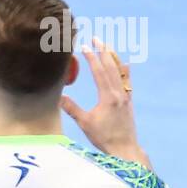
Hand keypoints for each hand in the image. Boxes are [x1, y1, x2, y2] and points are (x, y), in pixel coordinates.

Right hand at [61, 39, 145, 163]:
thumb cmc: (103, 137)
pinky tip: (124, 63)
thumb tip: (58, 96)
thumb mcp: (85, 122)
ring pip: (120, 72)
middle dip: (103, 51)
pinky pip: (126, 81)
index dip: (91, 58)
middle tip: (96, 39)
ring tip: (107, 46)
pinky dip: (124, 70)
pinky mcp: (128, 101)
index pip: (99, 72)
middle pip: (111, 67)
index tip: (85, 47)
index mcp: (108, 97)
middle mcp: (119, 93)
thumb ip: (72, 108)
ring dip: (113, 58)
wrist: (124, 148)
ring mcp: (125, 96)